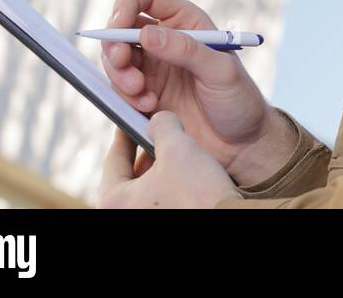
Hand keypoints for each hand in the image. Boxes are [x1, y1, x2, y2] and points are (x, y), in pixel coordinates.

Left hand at [98, 113, 242, 208]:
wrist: (228, 218)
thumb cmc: (198, 193)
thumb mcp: (178, 147)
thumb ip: (162, 125)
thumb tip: (158, 121)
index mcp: (113, 201)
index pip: (113, 159)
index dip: (125, 133)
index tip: (131, 120)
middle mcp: (122, 215)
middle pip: (129, 175)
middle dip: (146, 153)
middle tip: (159, 136)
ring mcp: (143, 220)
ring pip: (145, 190)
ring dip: (159, 170)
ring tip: (178, 155)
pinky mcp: (162, 223)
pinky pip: (158, 203)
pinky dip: (167, 188)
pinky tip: (186, 177)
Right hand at [100, 0, 294, 185]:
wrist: (241, 143)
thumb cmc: (240, 100)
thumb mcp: (220, 71)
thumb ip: (186, 50)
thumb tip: (147, 33)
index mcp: (186, 22)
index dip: (125, 5)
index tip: (117, 27)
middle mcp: (166, 40)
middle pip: (121, 28)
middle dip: (115, 47)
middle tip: (124, 66)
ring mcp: (153, 67)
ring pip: (116, 59)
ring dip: (120, 75)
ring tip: (142, 94)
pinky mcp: (145, 94)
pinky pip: (120, 88)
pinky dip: (126, 96)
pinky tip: (149, 107)